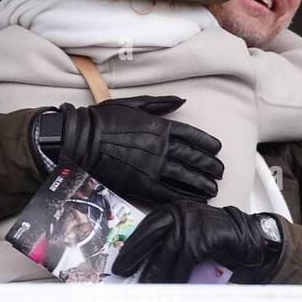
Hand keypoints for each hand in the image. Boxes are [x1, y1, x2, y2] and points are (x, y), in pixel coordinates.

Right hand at [33, 95, 223, 203]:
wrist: (82, 140)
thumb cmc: (103, 119)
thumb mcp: (134, 103)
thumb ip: (160, 103)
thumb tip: (182, 101)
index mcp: (160, 126)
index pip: (193, 136)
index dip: (207, 144)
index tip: (217, 149)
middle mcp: (161, 147)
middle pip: (194, 158)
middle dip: (210, 166)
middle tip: (220, 172)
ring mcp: (153, 167)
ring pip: (186, 177)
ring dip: (203, 183)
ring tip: (213, 188)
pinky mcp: (142, 184)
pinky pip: (169, 193)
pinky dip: (185, 197)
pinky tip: (196, 200)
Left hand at [112, 201, 284, 283]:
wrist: (248, 236)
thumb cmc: (216, 239)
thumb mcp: (189, 234)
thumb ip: (169, 242)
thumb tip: (143, 263)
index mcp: (173, 210)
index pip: (145, 228)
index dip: (131, 246)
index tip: (120, 262)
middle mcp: (180, 213)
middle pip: (150, 237)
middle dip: (134, 257)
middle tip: (123, 273)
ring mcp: (192, 224)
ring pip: (166, 254)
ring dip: (155, 273)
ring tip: (148, 286)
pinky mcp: (203, 238)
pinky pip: (184, 263)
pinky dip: (178, 277)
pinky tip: (174, 285)